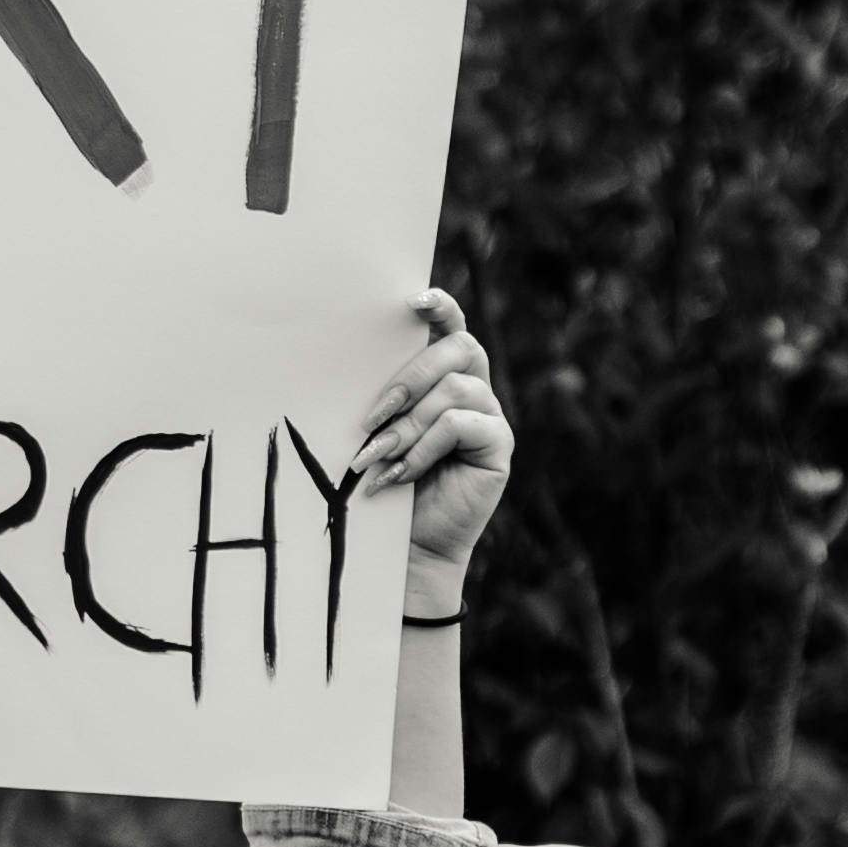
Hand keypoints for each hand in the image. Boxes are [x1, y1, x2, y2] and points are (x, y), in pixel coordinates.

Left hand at [356, 290, 511, 611]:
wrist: (408, 545)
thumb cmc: (387, 482)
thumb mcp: (381, 429)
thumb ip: (385, 394)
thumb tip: (348, 356)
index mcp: (446, 374)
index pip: (452, 325)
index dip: (440, 306)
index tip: (412, 301)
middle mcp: (476, 388)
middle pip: (459, 347)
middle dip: (409, 377)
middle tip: (372, 417)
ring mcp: (491, 417)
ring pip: (454, 391)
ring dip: (407, 424)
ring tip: (375, 457)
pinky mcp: (499, 447)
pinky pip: (460, 425)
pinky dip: (424, 447)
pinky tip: (400, 475)